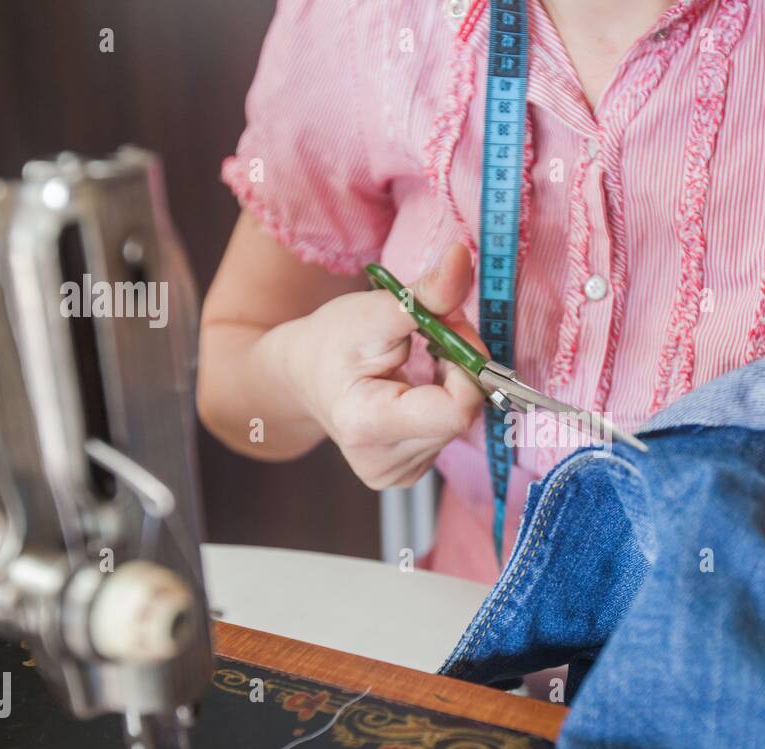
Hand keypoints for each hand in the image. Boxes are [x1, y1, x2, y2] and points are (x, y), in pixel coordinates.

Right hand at [285, 243, 486, 488]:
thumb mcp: (373, 309)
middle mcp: (384, 464)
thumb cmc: (330, 341)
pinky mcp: (408, 473)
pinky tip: (414, 388)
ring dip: (453, 382)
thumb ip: (424, 293)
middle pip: (463, 414)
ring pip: (461, 422)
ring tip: (416, 361)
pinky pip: (449, 432)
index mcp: (369, 426)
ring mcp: (397, 474)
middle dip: (459, 367)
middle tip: (430, 337)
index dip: (466, 366)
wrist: (299, 376)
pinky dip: (443, 401)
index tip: (447, 332)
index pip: (457, 410)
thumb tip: (462, 258)